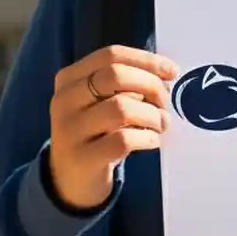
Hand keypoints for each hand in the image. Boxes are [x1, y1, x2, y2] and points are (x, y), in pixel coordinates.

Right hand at [48, 45, 177, 209]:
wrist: (70, 180)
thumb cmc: (96, 132)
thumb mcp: (101, 102)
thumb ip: (127, 84)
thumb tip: (167, 73)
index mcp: (69, 79)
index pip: (110, 55)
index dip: (146, 60)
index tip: (172, 71)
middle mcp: (63, 100)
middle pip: (114, 76)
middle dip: (150, 85)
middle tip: (165, 102)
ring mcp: (69, 130)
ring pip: (121, 108)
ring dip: (152, 115)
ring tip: (161, 124)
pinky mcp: (82, 158)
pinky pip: (124, 140)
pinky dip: (147, 138)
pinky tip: (152, 141)